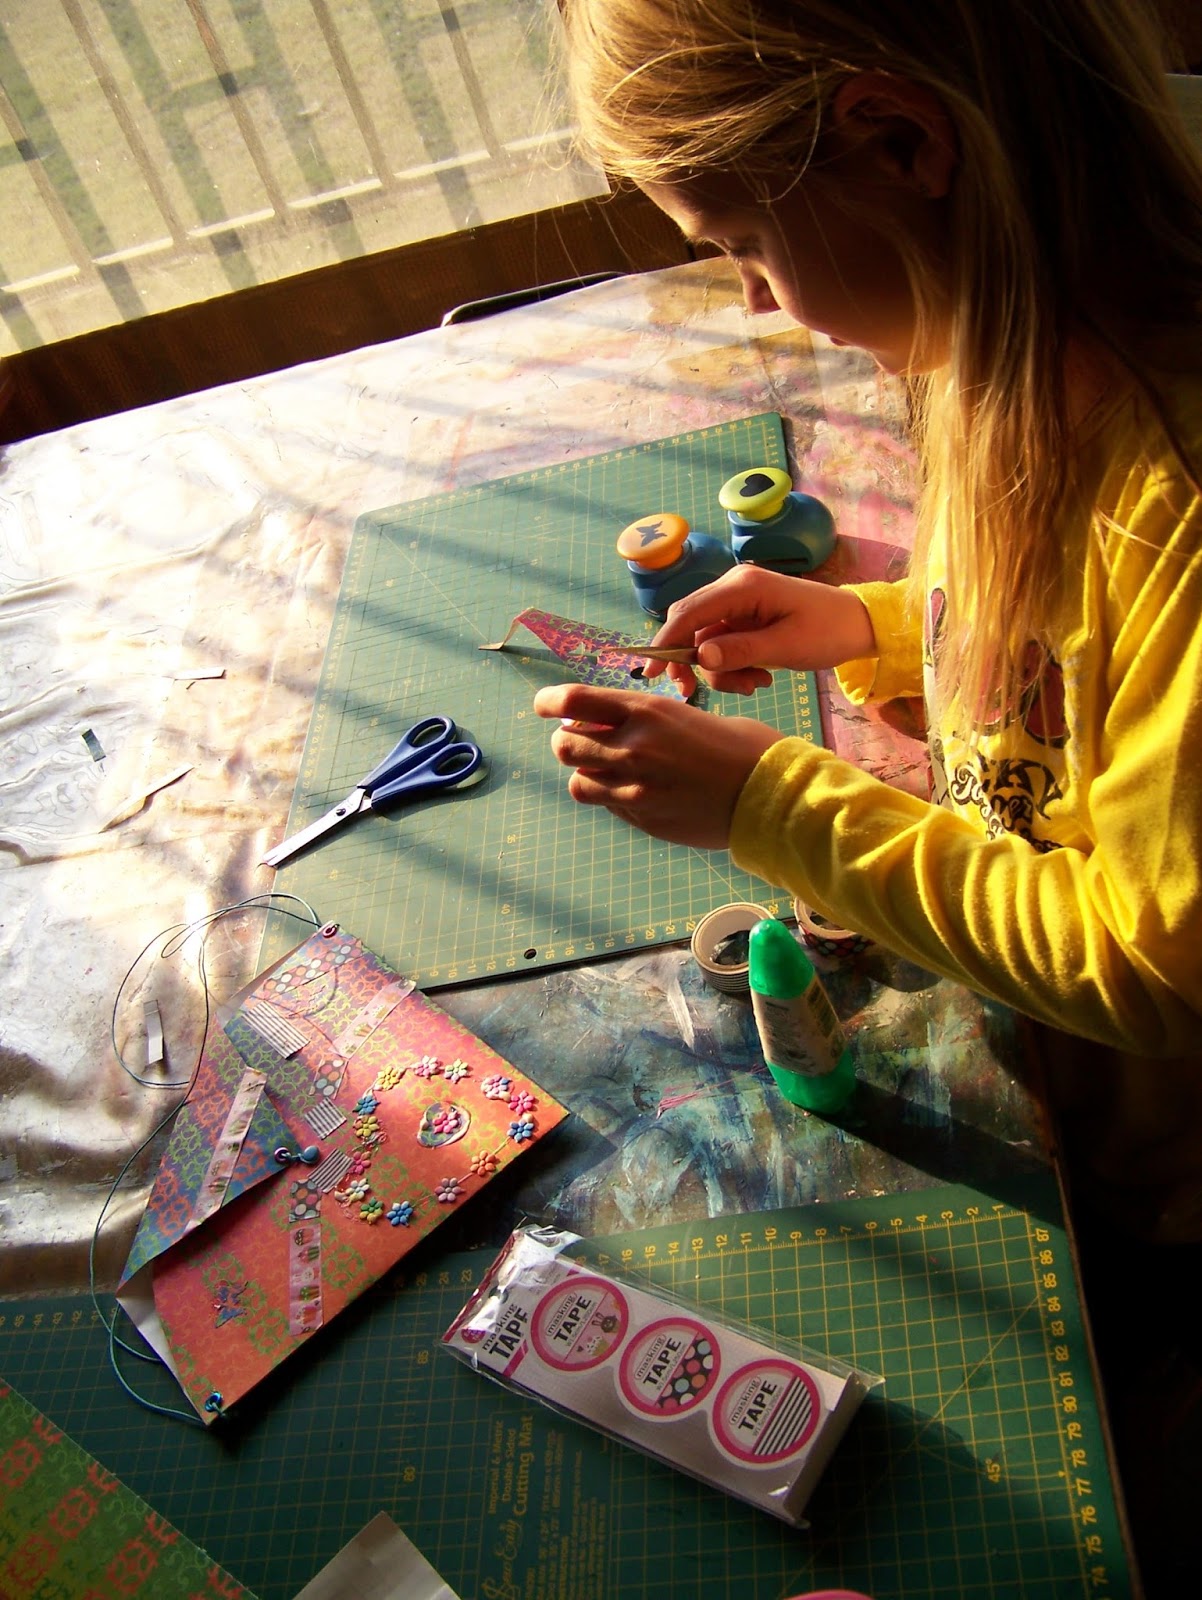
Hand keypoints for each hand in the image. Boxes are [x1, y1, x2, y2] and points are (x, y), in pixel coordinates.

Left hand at [534, 683, 783, 847]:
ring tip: (607, 770)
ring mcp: (634, 788)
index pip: (573, 700)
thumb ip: (646, 721)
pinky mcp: (642, 819)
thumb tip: (612, 725)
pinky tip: (637, 792)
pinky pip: (608, 806)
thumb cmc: (741, 748)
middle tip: (582, 740)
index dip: (549, 701)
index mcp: (646, 711)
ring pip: (578, 782)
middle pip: (565, 745)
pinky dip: (611, 797)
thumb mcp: (688, 716)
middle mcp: (632, 748)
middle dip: (568, 741)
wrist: (771, 796)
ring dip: (586, 773)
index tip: (543, 705)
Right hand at [640, 565, 875, 696]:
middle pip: (689, 624)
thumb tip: (700, 656)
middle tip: (695, 693)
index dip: (666, 641)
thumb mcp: (787, 647)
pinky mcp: (744, 618)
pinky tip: (758, 678)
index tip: (652, 673)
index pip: (689, 612)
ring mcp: (738, 603)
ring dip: (720, 670)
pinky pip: (722, 644)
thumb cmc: (829, 631)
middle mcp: (734, 588)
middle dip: (692, 661)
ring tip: (754, 686)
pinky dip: (732, 666)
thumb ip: (741, 651)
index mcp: (743, 586)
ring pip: (705, 640)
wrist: (859, 625)